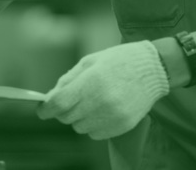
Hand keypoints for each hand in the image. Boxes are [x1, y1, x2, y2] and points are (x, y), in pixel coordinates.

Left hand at [36, 40, 169, 139]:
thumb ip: (68, 80)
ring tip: (90, 102)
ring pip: (80, 128)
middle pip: (67, 117)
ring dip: (78, 118)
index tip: (42, 109)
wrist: (153, 69)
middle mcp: (102, 101)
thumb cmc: (119, 61)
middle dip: (62, 110)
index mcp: (92, 80)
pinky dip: (92, 125)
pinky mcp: (122, 126)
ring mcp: (114, 116)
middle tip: (69, 100)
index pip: (59, 103)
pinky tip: (101, 110)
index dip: (46, 109)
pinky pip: (95, 134)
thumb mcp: (90, 61)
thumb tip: (51, 98)